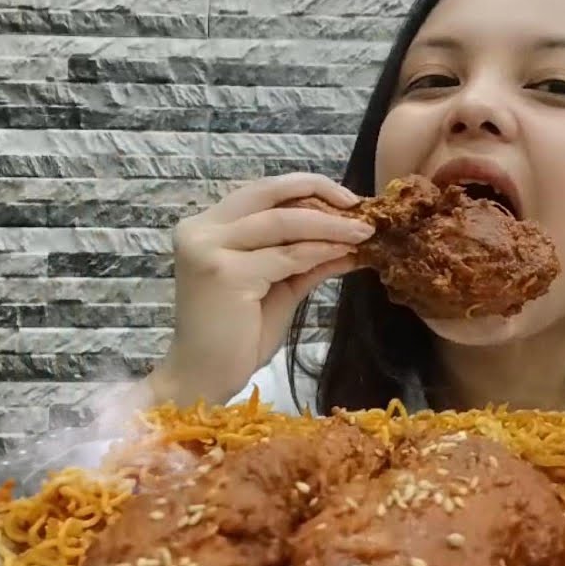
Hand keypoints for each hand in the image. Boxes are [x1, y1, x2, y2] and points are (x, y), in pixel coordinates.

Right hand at [148, 173, 373, 406]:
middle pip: (269, 194)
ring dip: (329, 225)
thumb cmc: (237, 336)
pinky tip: (344, 254)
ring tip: (363, 232)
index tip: (346, 198)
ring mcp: (209, 249)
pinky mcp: (225, 273)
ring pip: (282, 222)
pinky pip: (285, 256)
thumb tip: (351, 238)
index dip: (305, 187)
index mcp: (207, 226)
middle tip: (360, 205)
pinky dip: (319, 251)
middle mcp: (201, 229)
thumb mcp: (279, 286)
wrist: (205, 377)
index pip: (262, 192)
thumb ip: (306, 259)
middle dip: (319, 193)